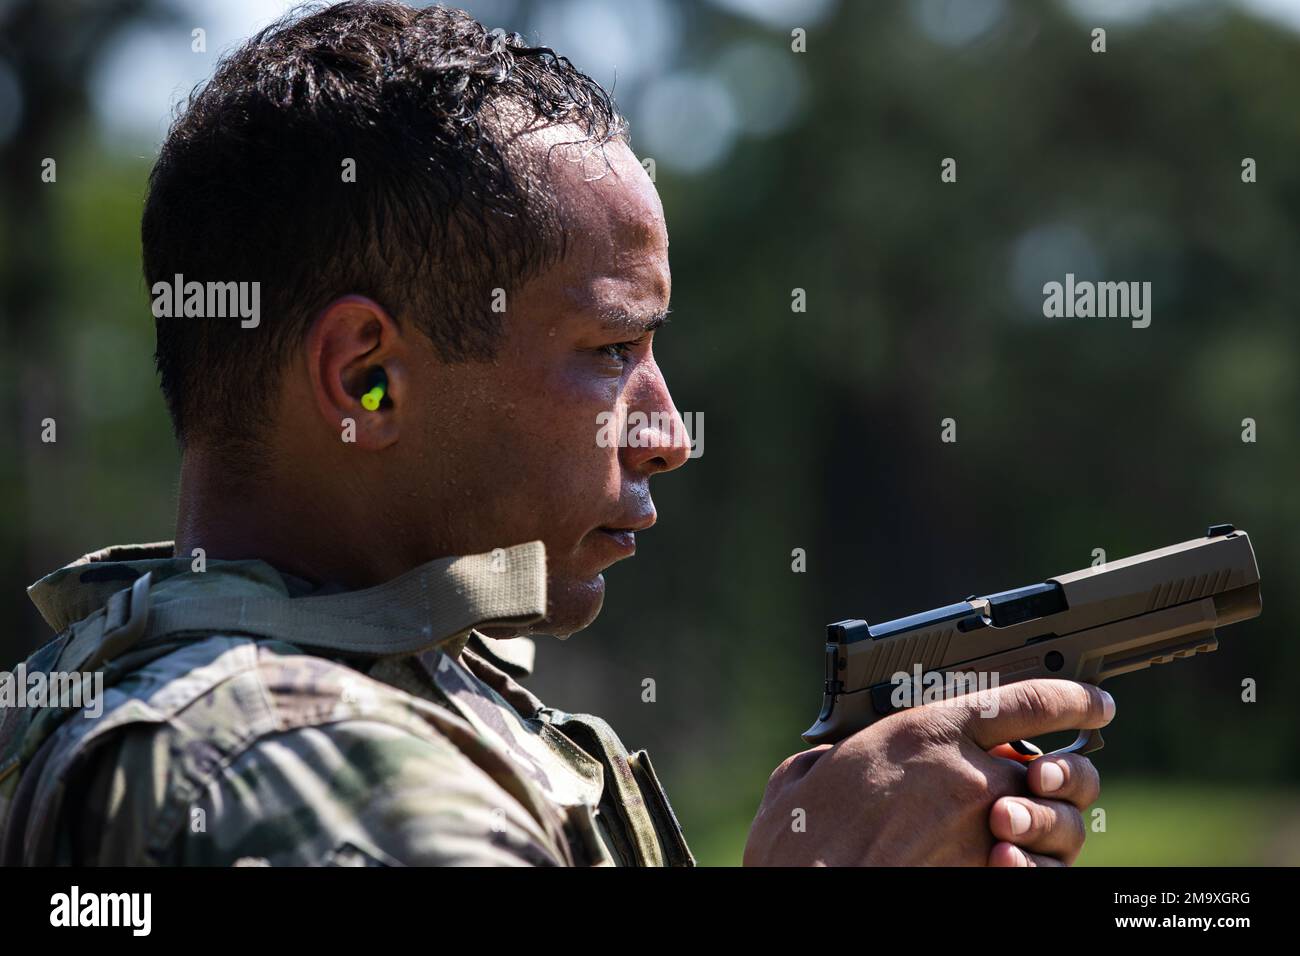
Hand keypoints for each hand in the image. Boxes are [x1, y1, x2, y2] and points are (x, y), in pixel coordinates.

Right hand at [742, 679, 1113, 865]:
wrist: (808, 888)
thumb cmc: (799, 838)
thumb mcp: (810, 771)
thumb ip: (840, 752)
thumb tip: (834, 758)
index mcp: (926, 731)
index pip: (1028, 700)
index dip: (1074, 699)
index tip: (1095, 703)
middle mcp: (967, 775)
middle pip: (1057, 767)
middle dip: (1068, 773)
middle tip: (1053, 777)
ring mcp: (983, 832)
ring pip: (1056, 823)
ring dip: (1052, 824)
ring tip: (1019, 826)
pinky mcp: (985, 877)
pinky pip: (1038, 869)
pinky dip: (1034, 865)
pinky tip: (1012, 860)